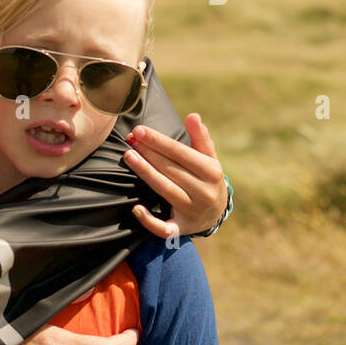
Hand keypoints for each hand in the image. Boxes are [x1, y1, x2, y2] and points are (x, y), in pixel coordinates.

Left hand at [122, 113, 227, 238]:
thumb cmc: (207, 178)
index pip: (180, 153)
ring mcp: (193, 211)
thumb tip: (193, 116)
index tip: (140, 130)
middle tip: (130, 139)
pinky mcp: (182, 229)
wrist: (216, 213)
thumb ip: (200, 137)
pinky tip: (136, 209)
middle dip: (148, 153)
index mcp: (211, 171)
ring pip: (165, 190)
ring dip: (145, 173)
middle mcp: (204, 192)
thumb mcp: (208, 157)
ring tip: (128, 157)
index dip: (159, 141)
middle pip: (170, 169)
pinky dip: (150, 221)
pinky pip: (164, 228)